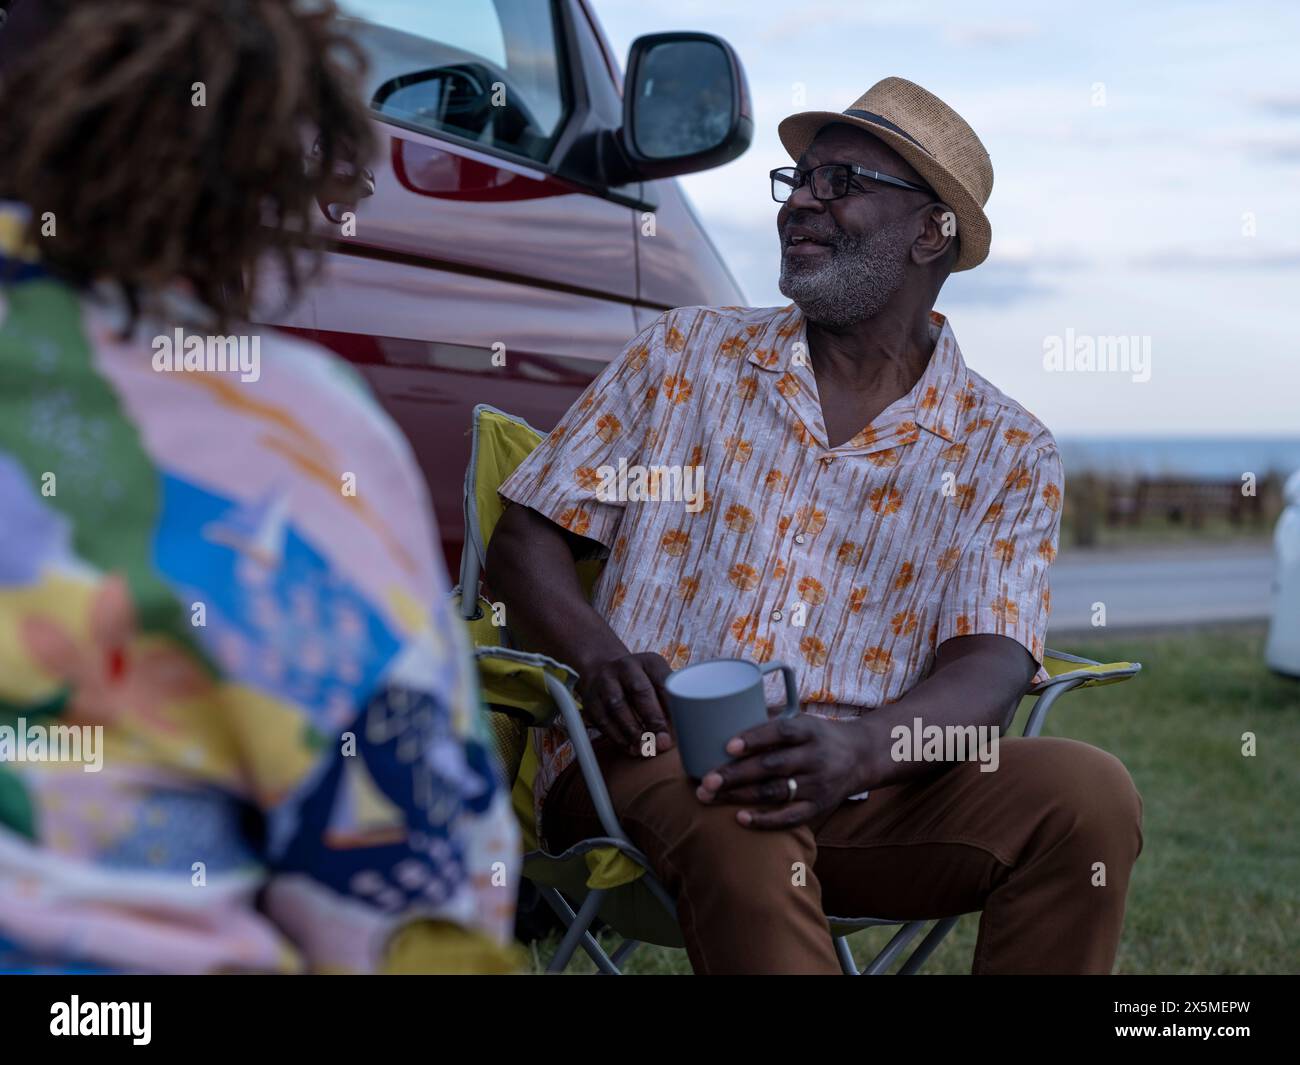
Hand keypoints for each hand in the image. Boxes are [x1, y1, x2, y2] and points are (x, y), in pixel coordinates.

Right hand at [576, 652, 673, 756]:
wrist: (602, 669)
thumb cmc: (639, 681)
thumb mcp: (656, 680)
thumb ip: (669, 700)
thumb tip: (684, 729)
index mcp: (648, 662)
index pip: (663, 681)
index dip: (672, 705)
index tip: (680, 726)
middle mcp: (625, 667)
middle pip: (639, 691)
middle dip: (652, 719)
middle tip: (662, 742)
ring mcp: (604, 682)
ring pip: (617, 706)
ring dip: (632, 731)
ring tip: (645, 749)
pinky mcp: (590, 700)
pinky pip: (603, 720)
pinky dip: (617, 737)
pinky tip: (630, 748)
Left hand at [696, 714, 865, 828]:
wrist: (862, 757)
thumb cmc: (818, 737)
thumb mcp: (804, 722)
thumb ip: (772, 725)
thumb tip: (724, 721)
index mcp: (809, 731)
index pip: (781, 732)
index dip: (754, 739)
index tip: (727, 746)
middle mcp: (815, 757)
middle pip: (772, 766)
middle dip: (735, 774)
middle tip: (706, 780)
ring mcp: (818, 784)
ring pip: (775, 792)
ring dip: (739, 795)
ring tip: (710, 796)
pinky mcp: (819, 806)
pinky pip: (790, 817)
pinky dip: (764, 820)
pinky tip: (740, 817)